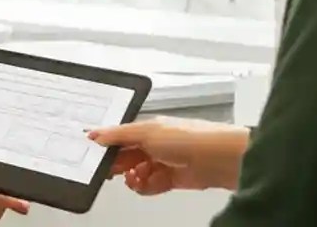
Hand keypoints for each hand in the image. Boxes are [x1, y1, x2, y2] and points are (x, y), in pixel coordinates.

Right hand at [88, 117, 249, 195]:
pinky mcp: (174, 179)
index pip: (121, 137)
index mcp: (148, 128)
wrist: (221, 158)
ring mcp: (165, 162)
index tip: (95, 155)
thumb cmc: (189, 137)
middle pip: (128, 156)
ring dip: (132, 177)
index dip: (107, 146)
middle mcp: (156, 144)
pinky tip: (144, 184)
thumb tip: (95, 133)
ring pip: (138, 172)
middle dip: (118, 164)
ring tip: (134, 178)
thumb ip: (119, 135)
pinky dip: (146, 187)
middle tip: (110, 171)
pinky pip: (152, 185)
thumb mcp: (146, 131)